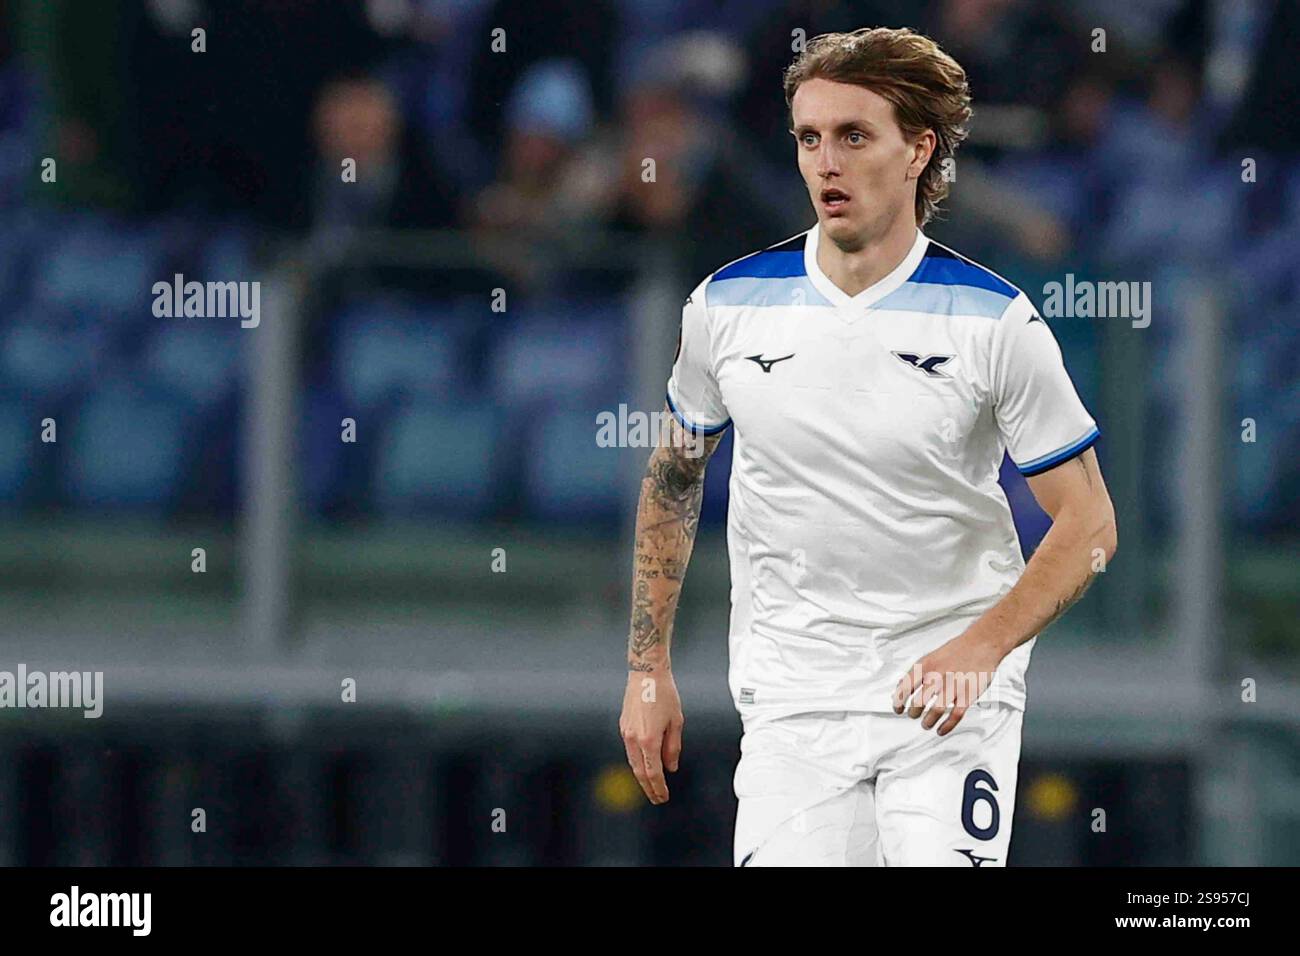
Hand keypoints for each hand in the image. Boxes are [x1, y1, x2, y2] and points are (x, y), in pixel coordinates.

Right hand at [619, 668, 683, 804]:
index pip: (653, 773)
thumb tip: (670, 766)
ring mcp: (626, 732)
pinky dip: (637, 761)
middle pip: (639, 772)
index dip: (658, 788)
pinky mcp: (623, 725)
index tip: (663, 797)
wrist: (646, 673)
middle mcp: (634, 738)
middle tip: (656, 797)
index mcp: (649, 739)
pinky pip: (630, 750)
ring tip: (651, 784)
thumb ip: (673, 747)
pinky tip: (644, 763)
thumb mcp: (676, 721)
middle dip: (648, 788)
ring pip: (633, 762)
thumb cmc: (664, 693)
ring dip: (642, 776)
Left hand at [892, 630, 1005, 734]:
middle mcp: (938, 676)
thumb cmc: (955, 651)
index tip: (898, 709)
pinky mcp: (969, 694)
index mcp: (926, 666)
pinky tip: (941, 730)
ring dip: (927, 721)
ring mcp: (954, 685)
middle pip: (919, 702)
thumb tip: (899, 687)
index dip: (898, 701)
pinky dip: (946, 726)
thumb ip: (915, 674)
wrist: (982, 644)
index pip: (905, 687)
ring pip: (936, 710)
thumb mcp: (930, 657)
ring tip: (925, 724)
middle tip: (913, 715)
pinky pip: (955, 715)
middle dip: (913, 713)